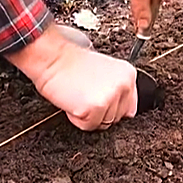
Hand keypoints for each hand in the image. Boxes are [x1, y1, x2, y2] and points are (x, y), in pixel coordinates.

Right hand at [4, 25, 138, 130]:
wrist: (52, 57)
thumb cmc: (71, 64)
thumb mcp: (104, 71)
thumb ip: (118, 89)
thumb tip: (127, 113)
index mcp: (128, 75)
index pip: (130, 107)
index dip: (111, 107)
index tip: (98, 99)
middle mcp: (123, 85)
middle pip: (116, 118)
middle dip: (99, 112)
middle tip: (84, 94)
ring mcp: (111, 97)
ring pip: (102, 123)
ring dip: (87, 115)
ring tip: (78, 95)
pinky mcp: (95, 108)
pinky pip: (88, 125)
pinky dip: (76, 118)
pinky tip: (72, 101)